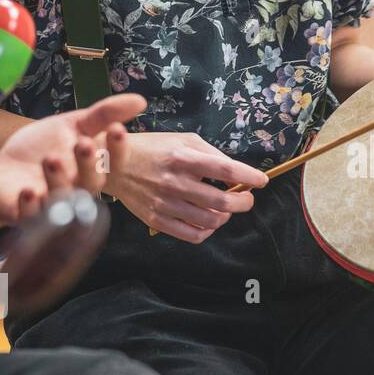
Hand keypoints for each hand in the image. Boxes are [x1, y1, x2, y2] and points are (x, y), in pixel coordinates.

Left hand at [0, 94, 147, 243]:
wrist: (1, 171)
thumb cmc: (40, 149)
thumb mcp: (71, 125)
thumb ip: (103, 115)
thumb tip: (141, 101)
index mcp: (91, 169)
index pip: (112, 163)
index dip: (117, 150)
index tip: (117, 131)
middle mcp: (76, 190)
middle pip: (91, 183)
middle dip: (89, 164)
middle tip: (83, 144)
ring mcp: (51, 205)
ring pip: (63, 198)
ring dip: (59, 179)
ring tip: (51, 159)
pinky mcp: (26, 216)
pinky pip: (31, 216)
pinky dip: (30, 205)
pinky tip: (28, 191)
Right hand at [107, 133, 268, 242]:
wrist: (112, 165)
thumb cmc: (151, 149)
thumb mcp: (182, 140)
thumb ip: (209, 153)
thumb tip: (235, 171)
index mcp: (182, 158)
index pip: (225, 170)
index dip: (249, 177)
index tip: (261, 181)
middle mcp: (174, 182)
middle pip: (221, 200)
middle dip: (243, 202)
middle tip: (247, 198)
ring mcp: (164, 203)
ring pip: (210, 221)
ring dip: (226, 216)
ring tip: (226, 209)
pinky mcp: (156, 219)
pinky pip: (191, 234)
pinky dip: (207, 231)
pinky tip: (208, 222)